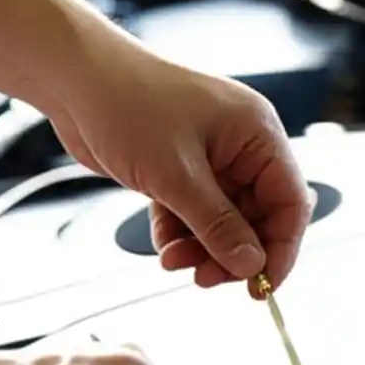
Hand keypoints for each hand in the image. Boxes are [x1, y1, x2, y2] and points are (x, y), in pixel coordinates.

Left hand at [0, 0, 312, 294]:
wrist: (74, 78)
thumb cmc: (128, 103)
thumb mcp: (177, 175)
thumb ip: (218, 225)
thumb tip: (252, 266)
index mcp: (257, 134)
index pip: (290, 202)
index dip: (281, 248)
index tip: (263, 286)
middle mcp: (240, 146)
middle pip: (257, 217)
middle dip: (233, 252)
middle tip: (208, 279)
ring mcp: (210, 158)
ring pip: (223, 221)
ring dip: (203, 248)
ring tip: (175, 262)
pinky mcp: (180, 169)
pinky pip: (193, 214)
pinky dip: (181, 234)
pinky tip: (163, 246)